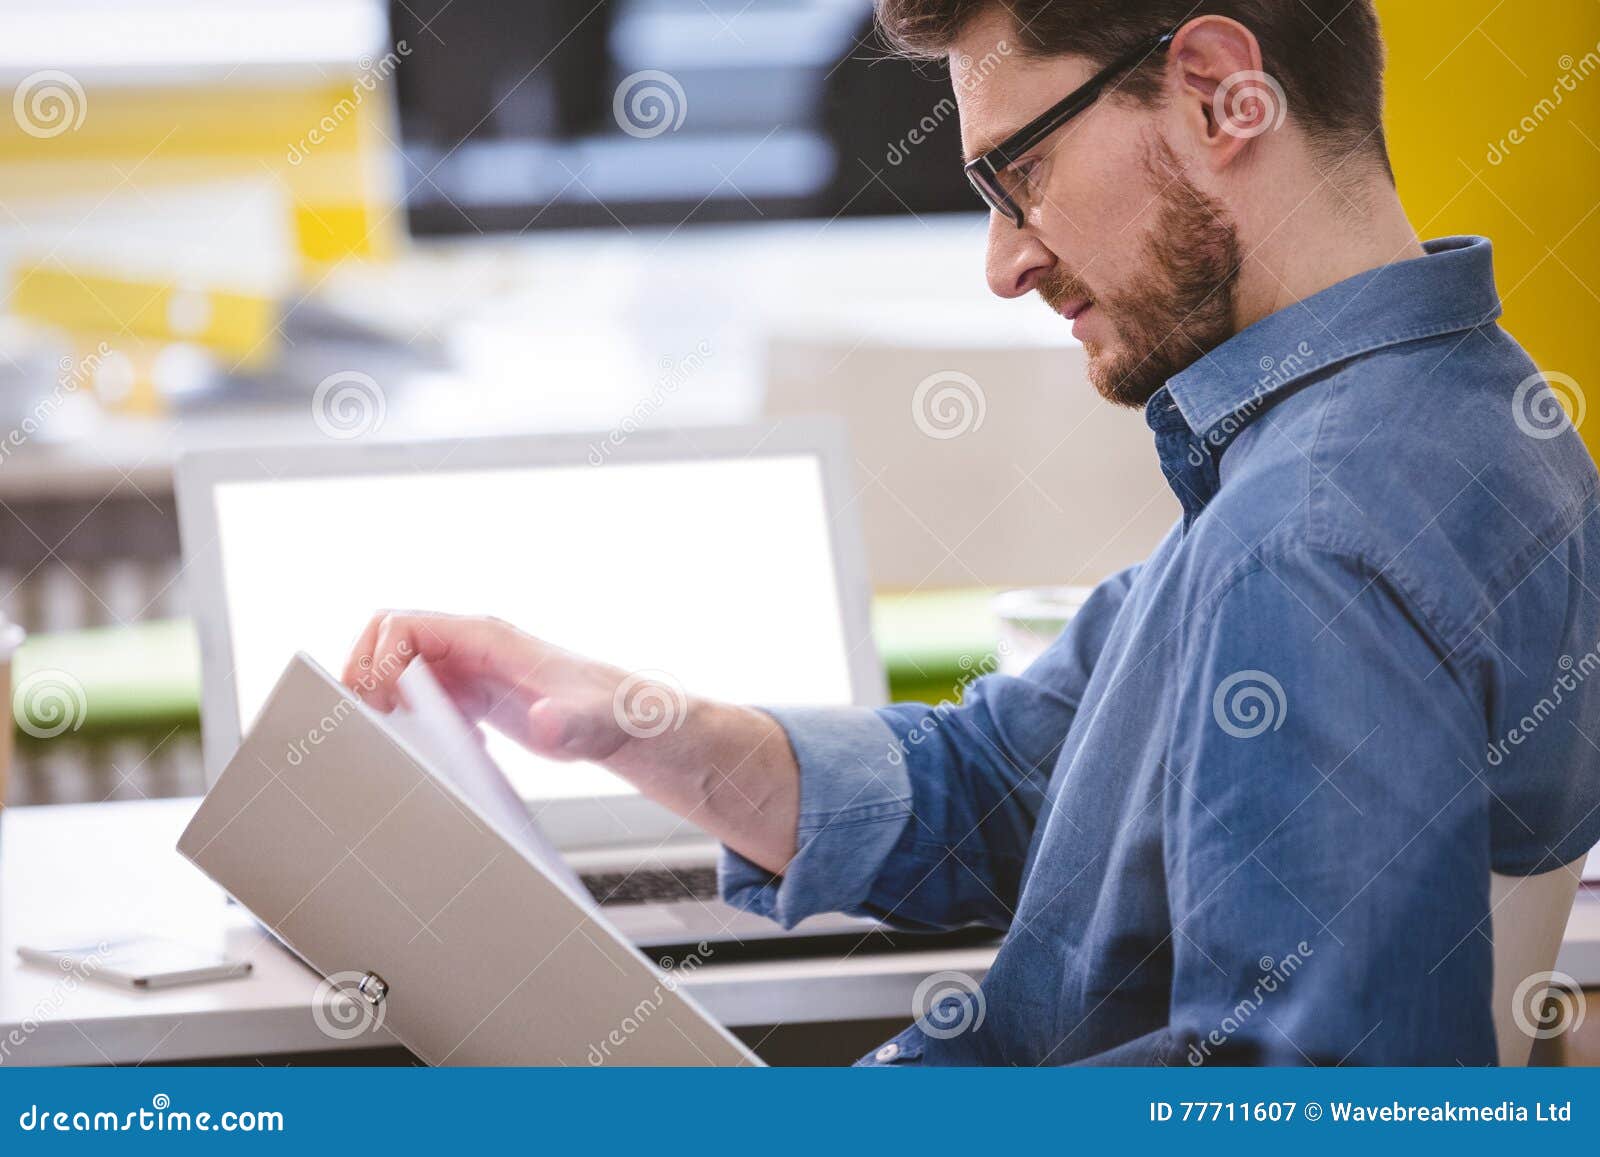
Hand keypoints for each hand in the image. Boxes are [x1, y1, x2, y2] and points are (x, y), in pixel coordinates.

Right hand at [342, 610, 650, 763]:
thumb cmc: (607, 714)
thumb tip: (544, 721)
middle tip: (371, 720)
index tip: (380, 703)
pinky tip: (444, 749)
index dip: (376, 659)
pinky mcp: (472, 692)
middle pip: (387, 638)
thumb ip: (568, 723)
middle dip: (365, 674)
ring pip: (397, 663)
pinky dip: (412, 717)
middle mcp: (470, 644)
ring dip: (385, 696)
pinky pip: (419, 692)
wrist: (621, 721)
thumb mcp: (590, 723)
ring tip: (401, 735)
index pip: (402, 625)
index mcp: (485, 637)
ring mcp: (467, 666)